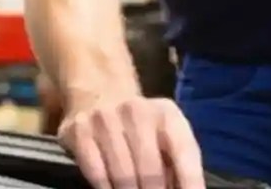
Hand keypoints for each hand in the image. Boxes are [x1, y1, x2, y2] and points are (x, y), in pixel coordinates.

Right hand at [57, 95, 204, 188]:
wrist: (98, 91)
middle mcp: (137, 112)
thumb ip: (179, 164)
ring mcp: (105, 120)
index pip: (185, 154)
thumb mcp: (166, 134)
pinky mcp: (79, 131)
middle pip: (151, 172)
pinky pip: (97, 175)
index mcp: (167, 114)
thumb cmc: (141, 125)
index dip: (191, 184)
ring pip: (123, 177)